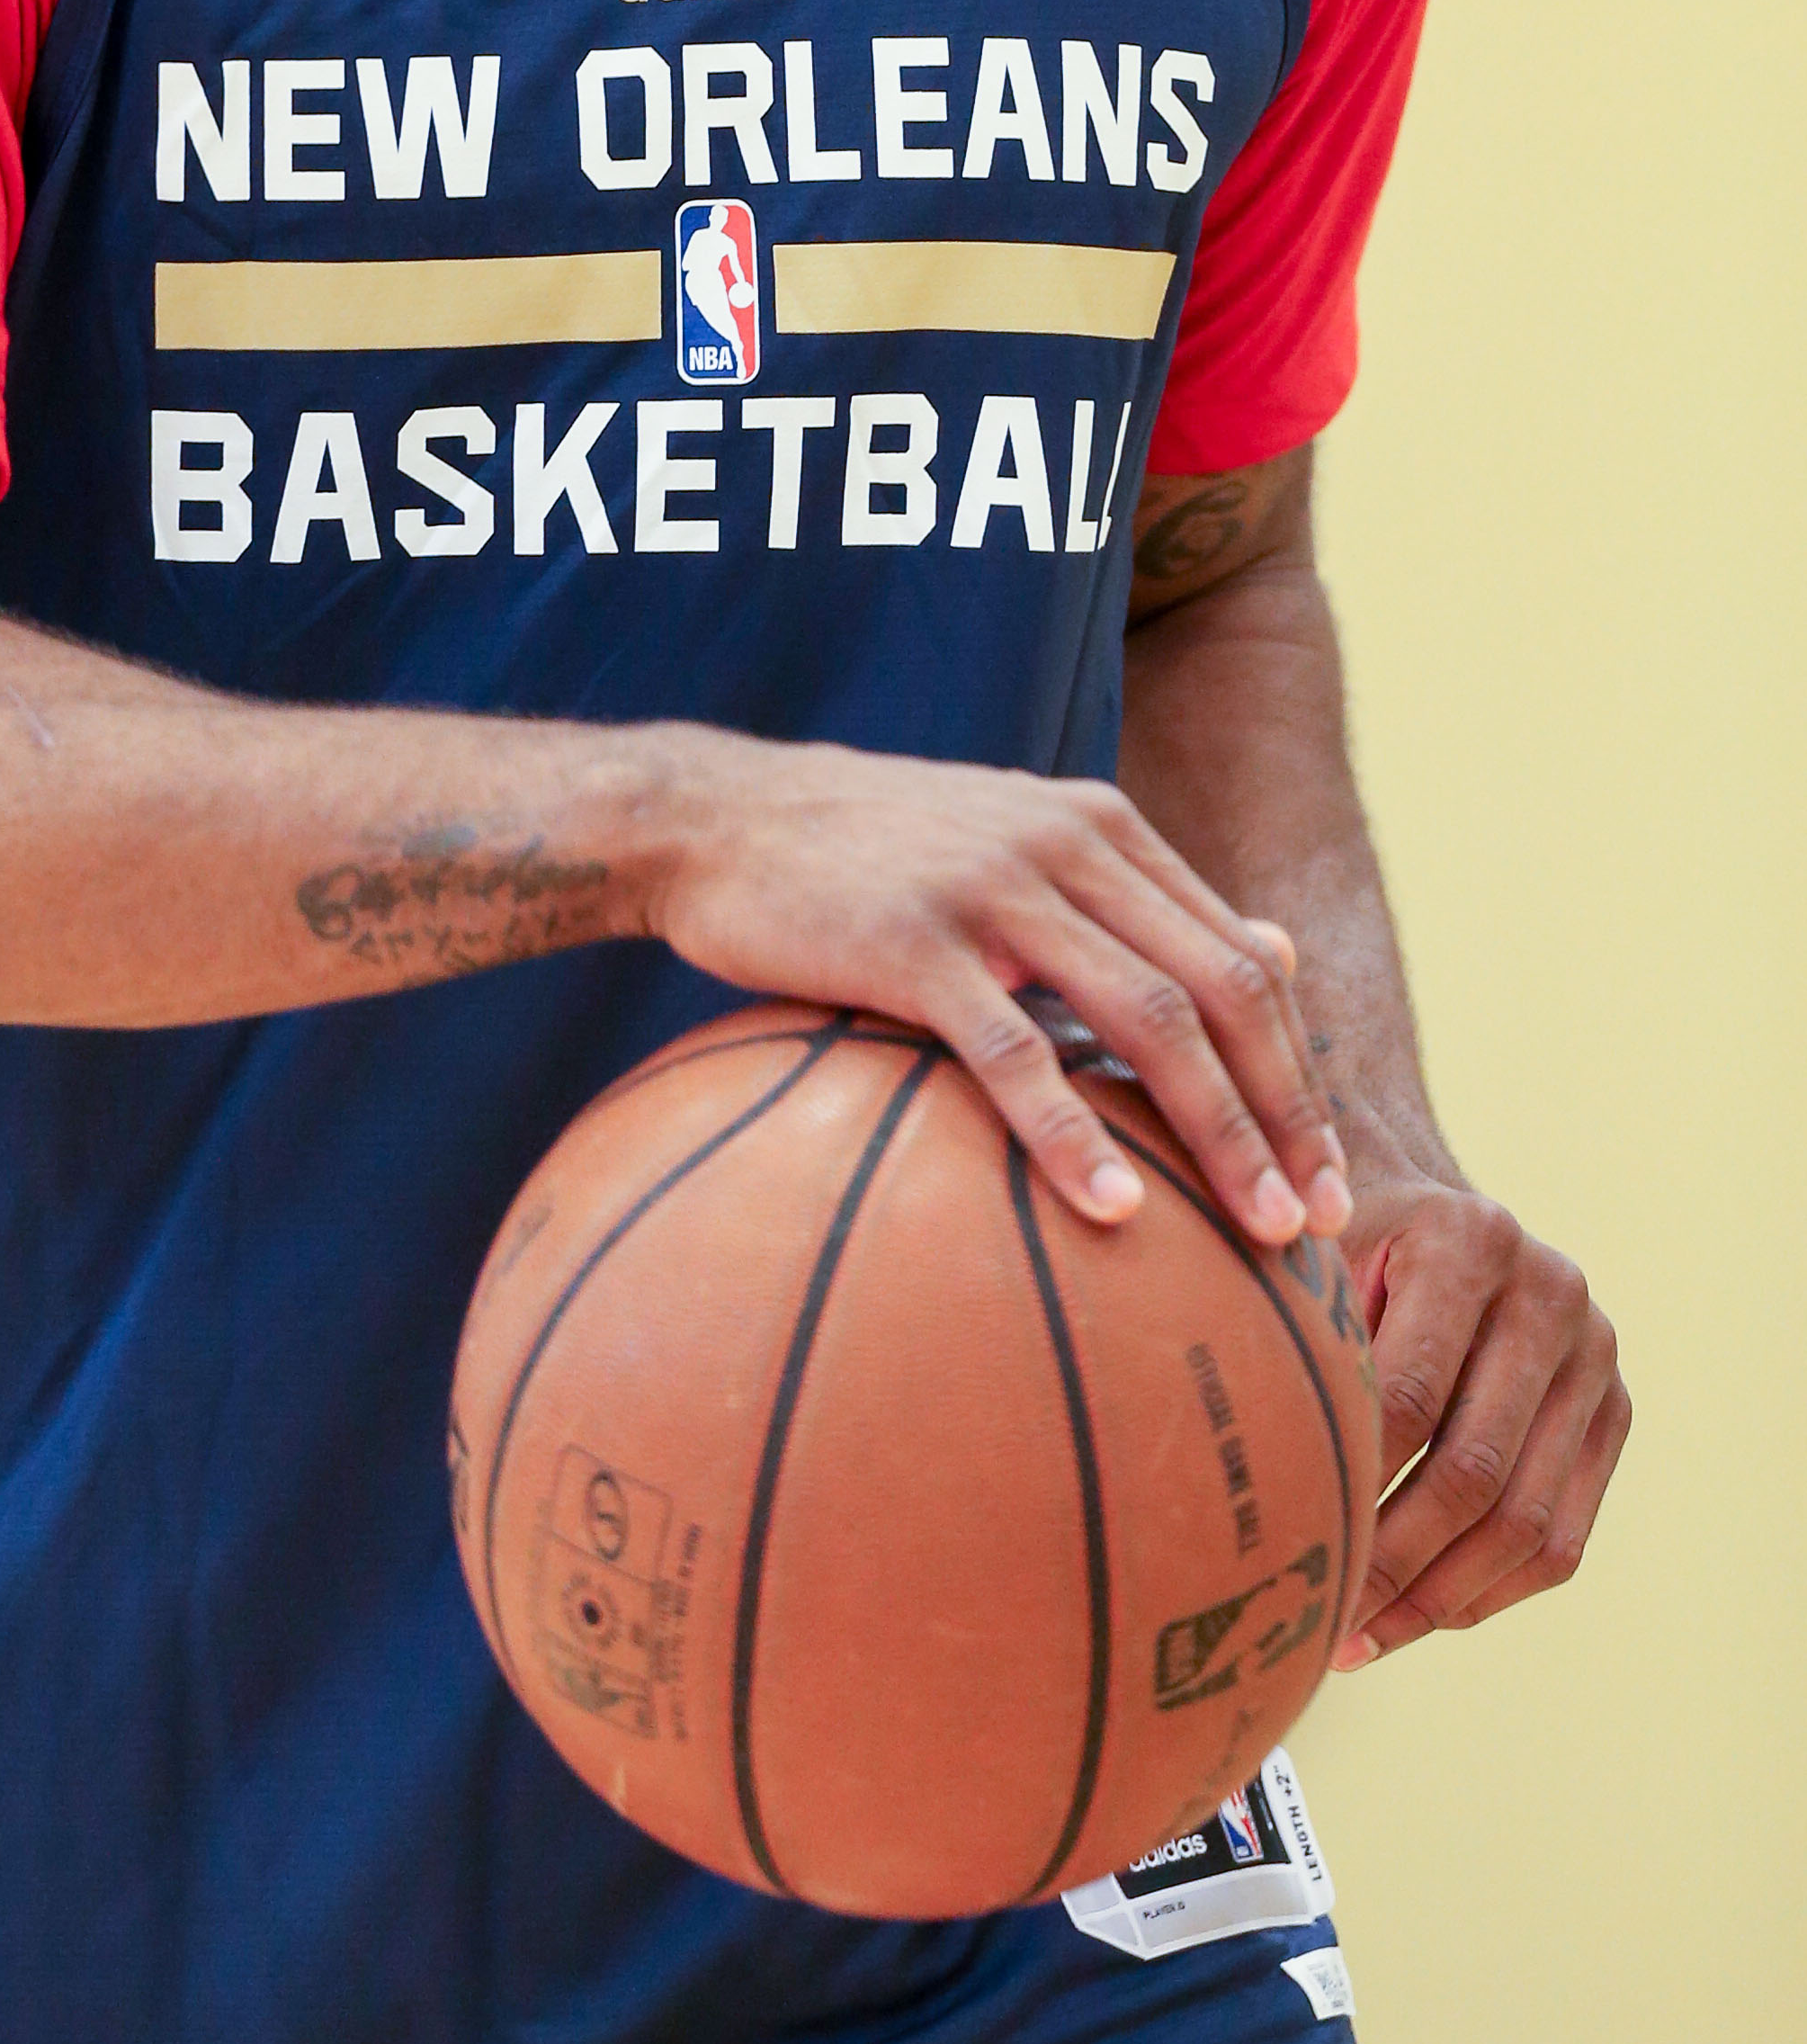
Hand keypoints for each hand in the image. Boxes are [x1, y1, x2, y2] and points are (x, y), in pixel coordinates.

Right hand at [655, 740, 1349, 1246]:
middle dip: (1287, 1113)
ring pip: (1150, 1017)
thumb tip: (1273, 955)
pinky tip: (1115, 1206)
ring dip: (1219, 1131)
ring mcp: (993, 890)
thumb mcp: (1018, 840)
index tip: (1326, 1173)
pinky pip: (1015, 1051)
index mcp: (1102, 828)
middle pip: (1223, 991)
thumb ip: (1138, 897)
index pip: (1242, 959)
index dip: (1300, 1070)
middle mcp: (1067, 846)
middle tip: (1320, 1223)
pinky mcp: (914, 942)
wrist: (716, 816)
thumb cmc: (866, 851)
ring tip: (1259, 1227)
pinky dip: (1075, 1132)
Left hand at [1334, 1174, 1628, 1661]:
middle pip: (1472, 1470)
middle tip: (1320, 1618)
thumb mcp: (1312, 1261)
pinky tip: (1414, 1619)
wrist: (1433, 1221)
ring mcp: (1597, 1357)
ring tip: (1357, 1641)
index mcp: (1469, 1239)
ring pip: (1526, 1522)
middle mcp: (1553, 1292)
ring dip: (1437, 1600)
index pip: (1406, 1395)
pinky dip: (1486, 1593)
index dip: (1350, 1483)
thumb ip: (1292, 1339)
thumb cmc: (1345, 1249)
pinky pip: (1562, 1540)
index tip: (1288, 1550)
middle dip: (1391, 1562)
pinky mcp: (1614, 1413)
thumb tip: (1248, 1478)